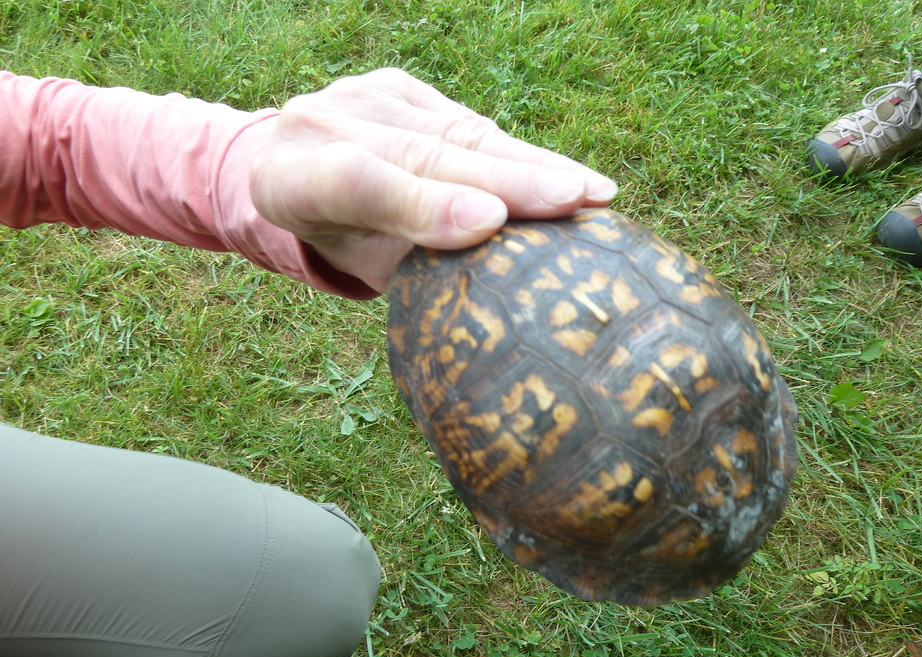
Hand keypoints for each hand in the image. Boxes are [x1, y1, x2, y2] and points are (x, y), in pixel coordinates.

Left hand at [249, 68, 616, 292]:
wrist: (297, 169)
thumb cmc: (335, 238)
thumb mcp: (355, 264)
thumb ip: (407, 256)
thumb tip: (490, 250)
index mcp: (289, 182)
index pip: (356, 184)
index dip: (424, 203)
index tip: (490, 221)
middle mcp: (323, 124)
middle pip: (422, 151)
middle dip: (505, 179)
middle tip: (571, 201)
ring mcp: (363, 95)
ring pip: (459, 131)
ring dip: (532, 162)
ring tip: (590, 192)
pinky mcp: (399, 84)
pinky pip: (469, 121)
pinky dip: (523, 152)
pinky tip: (568, 174)